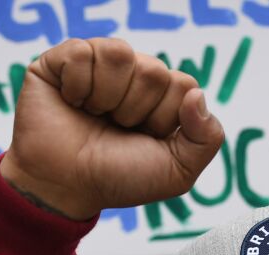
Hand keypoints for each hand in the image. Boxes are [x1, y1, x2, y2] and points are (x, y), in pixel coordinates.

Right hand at [1, 37, 224, 219]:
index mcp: (162, 96)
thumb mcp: (177, 171)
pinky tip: (71, 103)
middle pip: (154, 70)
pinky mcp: (61, 59)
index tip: (144, 138)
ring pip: (120, 54)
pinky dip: (77, 86)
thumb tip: (196, 95)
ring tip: (93, 115)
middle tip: (115, 129)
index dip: (165, 117)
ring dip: (107, 97)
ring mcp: (99, 64)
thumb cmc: (119, 178)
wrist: (66, 188)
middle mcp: (133, 75)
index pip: (184, 85)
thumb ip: (207, 138)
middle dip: (136, 111)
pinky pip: (82, 52)